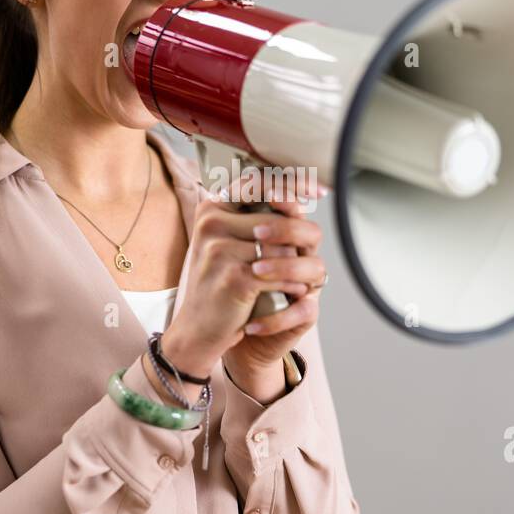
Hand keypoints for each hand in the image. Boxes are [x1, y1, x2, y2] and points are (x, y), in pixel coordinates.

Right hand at [158, 168, 327, 390]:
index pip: (258, 182)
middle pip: (277, 219)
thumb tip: (297, 199)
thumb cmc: (218, 285)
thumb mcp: (228, 244)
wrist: (197, 330)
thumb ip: (254, 219)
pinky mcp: (233, 278)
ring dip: (298, 266)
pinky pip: (279, 274)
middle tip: (305, 256)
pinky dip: (291, 285)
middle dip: (298, 241)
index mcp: (211, 209)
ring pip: (282, 248)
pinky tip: (293, 291)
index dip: (291, 184)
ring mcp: (220, 250)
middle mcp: (212, 223)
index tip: (317, 193)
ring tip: (299, 279)